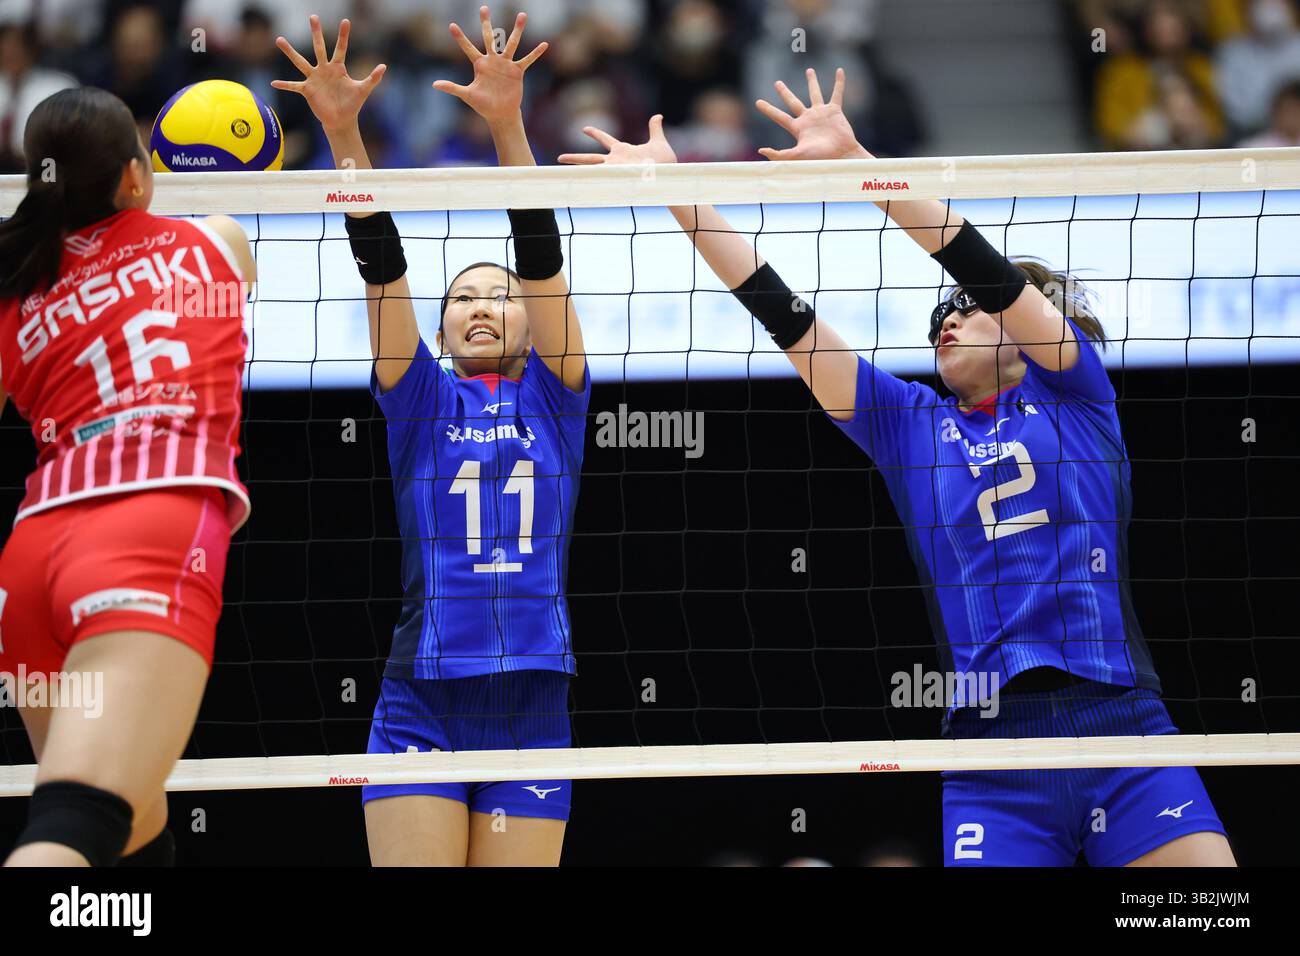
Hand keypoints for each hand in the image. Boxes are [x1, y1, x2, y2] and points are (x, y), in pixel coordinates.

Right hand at [272, 16, 384, 133]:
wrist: (342, 119)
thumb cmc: (352, 104)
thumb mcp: (363, 90)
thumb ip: (373, 78)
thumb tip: (384, 66)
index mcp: (338, 68)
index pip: (341, 48)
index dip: (344, 35)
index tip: (346, 21)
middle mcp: (324, 69)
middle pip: (319, 47)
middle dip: (316, 33)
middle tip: (313, 16)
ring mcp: (314, 78)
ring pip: (300, 62)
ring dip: (290, 52)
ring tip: (279, 39)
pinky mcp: (307, 90)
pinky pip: (294, 86)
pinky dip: (285, 85)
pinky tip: (274, 83)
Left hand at [433, 6, 546, 125]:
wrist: (500, 113)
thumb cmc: (483, 105)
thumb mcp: (467, 95)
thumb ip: (452, 88)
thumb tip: (434, 84)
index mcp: (479, 64)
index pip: (468, 48)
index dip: (460, 38)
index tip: (452, 26)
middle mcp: (493, 60)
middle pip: (489, 38)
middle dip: (486, 23)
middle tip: (483, 8)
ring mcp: (506, 64)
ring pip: (512, 43)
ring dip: (517, 30)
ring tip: (522, 15)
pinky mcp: (517, 71)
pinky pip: (527, 60)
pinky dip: (535, 53)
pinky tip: (544, 45)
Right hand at [557, 115, 676, 166]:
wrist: (667, 174)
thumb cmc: (665, 162)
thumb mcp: (658, 141)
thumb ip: (655, 128)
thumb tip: (658, 116)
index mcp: (623, 151)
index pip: (605, 140)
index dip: (596, 134)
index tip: (584, 128)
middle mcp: (615, 161)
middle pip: (591, 158)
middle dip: (575, 157)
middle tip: (560, 157)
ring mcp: (614, 168)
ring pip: (590, 165)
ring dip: (575, 164)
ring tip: (559, 163)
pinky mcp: (616, 173)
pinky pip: (598, 173)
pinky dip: (586, 176)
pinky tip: (572, 176)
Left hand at [755, 68, 871, 161]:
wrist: (841, 155)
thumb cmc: (820, 157)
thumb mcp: (796, 156)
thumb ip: (779, 154)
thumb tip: (760, 150)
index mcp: (798, 128)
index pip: (779, 116)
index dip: (768, 109)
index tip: (758, 102)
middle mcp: (808, 118)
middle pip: (793, 102)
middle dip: (784, 92)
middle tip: (777, 83)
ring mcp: (821, 113)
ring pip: (815, 93)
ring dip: (812, 82)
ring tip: (809, 70)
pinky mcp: (835, 111)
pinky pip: (837, 93)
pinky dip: (839, 83)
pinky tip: (839, 71)